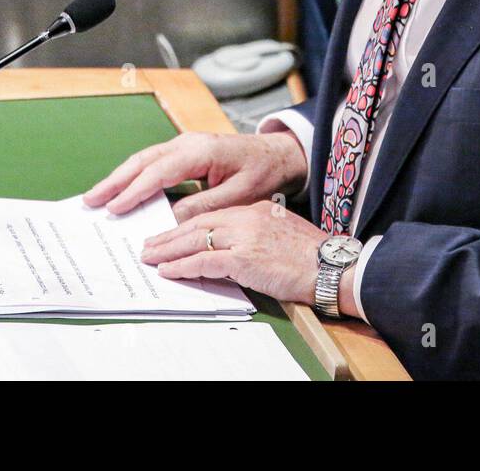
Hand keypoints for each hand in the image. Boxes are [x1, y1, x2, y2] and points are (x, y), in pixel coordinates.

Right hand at [83, 130, 306, 221]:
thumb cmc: (262, 173)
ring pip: (144, 160)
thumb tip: (170, 221)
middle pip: (142, 161)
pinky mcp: (185, 151)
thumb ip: (203, 207)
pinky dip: (135, 176)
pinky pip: (154, 163)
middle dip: (115, 181)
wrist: (278, 154)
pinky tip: (123, 191)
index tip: (114, 208)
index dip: (134, 191)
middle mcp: (187, 143)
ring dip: (120, 178)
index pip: (158, 172)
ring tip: (97, 197)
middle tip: (90, 201)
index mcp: (201, 151)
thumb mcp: (238, 196)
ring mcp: (184, 144)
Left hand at [141, 201, 326, 304]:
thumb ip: (255, 232)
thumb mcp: (280, 231)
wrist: (331, 265)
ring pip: (196, 240)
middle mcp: (245, 217)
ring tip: (149, 256)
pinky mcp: (244, 258)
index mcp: (254, 208)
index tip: (170, 233)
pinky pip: (204, 262)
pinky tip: (168, 271)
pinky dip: (183, 266)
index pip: (211, 215)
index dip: (186, 225)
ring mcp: (244, 236)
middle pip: (197, 224)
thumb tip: (233, 246)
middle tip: (148, 244)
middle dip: (169, 236)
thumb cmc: (311, 254)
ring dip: (168, 250)